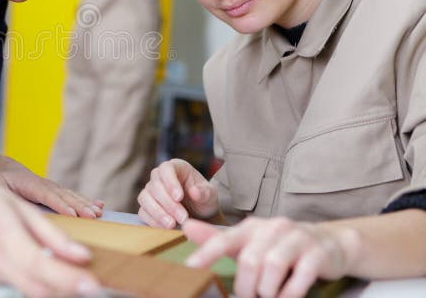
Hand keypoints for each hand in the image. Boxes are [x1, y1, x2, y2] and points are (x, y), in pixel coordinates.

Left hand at [0, 150, 103, 217]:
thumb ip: (1, 197)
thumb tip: (10, 210)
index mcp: (27, 183)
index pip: (45, 194)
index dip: (59, 204)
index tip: (72, 214)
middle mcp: (42, 183)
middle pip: (63, 195)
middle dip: (79, 206)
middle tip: (93, 216)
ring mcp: (50, 187)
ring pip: (70, 196)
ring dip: (86, 204)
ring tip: (99, 212)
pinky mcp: (54, 191)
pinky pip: (71, 197)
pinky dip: (86, 201)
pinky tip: (100, 205)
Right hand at [0, 159, 101, 295]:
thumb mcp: (21, 207)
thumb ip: (53, 235)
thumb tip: (81, 256)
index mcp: (2, 234)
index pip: (41, 267)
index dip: (69, 280)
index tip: (93, 285)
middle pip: (36, 288)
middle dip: (65, 290)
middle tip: (90, 286)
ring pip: (26, 288)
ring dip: (50, 285)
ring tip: (72, 276)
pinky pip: (13, 282)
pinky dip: (32, 278)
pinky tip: (42, 268)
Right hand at [137, 158, 217, 227]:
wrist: (199, 213)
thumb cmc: (203, 198)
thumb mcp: (210, 195)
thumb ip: (204, 192)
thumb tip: (194, 192)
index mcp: (176, 167)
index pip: (166, 169)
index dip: (170, 182)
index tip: (179, 197)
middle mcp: (159, 177)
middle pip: (155, 186)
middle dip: (168, 204)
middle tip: (183, 218)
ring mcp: (150, 191)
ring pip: (145, 198)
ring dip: (158, 212)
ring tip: (172, 225)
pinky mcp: (146, 206)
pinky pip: (143, 212)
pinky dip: (152, 220)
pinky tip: (164, 228)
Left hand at [183, 217, 361, 297]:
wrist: (331, 243)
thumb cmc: (281, 246)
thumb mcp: (249, 241)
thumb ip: (218, 239)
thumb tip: (186, 228)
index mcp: (252, 227)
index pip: (224, 240)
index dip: (206, 254)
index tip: (190, 268)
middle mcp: (273, 227)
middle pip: (249, 261)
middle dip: (246, 287)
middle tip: (249, 297)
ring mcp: (297, 239)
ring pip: (271, 267)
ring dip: (267, 291)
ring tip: (269, 295)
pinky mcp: (317, 254)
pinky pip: (298, 279)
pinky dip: (288, 294)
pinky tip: (286, 297)